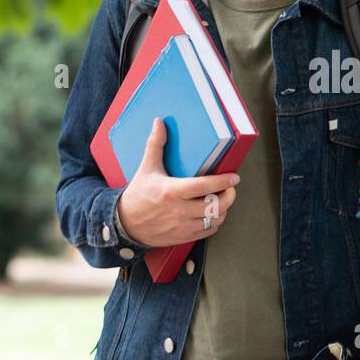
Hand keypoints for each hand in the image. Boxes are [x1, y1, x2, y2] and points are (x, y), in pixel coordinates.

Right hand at [116, 117, 239, 246]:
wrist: (124, 224)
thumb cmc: (138, 195)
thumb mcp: (147, 168)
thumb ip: (156, 144)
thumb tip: (159, 122)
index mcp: (171, 191)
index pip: (204, 186)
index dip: (223, 181)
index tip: (234, 177)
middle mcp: (179, 210)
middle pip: (216, 206)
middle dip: (229, 196)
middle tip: (230, 188)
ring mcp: (182, 226)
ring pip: (215, 220)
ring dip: (223, 210)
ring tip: (222, 200)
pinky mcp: (183, 237)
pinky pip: (208, 231)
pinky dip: (214, 222)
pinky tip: (212, 214)